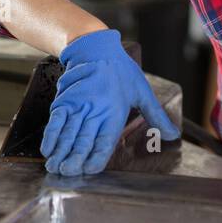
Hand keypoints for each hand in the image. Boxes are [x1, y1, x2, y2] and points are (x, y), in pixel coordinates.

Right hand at [41, 29, 180, 175]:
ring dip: (60, 152)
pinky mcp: (65, 98)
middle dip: (73, 160)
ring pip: (68, 133)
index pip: (105, 142)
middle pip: (83, 141)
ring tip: (55, 167)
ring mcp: (78, 104)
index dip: (96, 158)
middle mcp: (96, 110)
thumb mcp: (143, 91)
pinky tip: (47, 149)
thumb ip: (156, 116)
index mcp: (115, 112)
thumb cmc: (122, 71)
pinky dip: (50, 135)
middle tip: (66, 174)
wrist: (97, 48)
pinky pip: (56, 120)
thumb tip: (174, 134)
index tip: (88, 170)